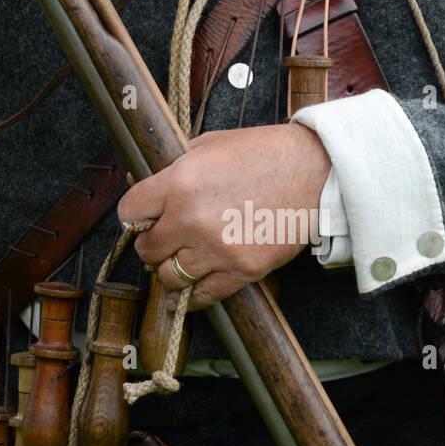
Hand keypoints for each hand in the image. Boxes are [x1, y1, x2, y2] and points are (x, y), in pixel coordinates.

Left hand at [118, 123, 330, 309]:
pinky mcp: (242, 271)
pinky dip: (189, 299)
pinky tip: (182, 296)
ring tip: (177, 261)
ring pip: (169, 277)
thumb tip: (137, 183)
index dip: (133, 215)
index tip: (141, 218)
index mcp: (179, 183)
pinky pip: (203, 296)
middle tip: (162, 239)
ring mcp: (217, 249)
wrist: (315, 171)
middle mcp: (191, 220)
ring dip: (169, 270)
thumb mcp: (208, 145)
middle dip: (151, 244)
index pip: (129, 212)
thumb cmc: (261, 152)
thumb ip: (170, 166)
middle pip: (147, 249)